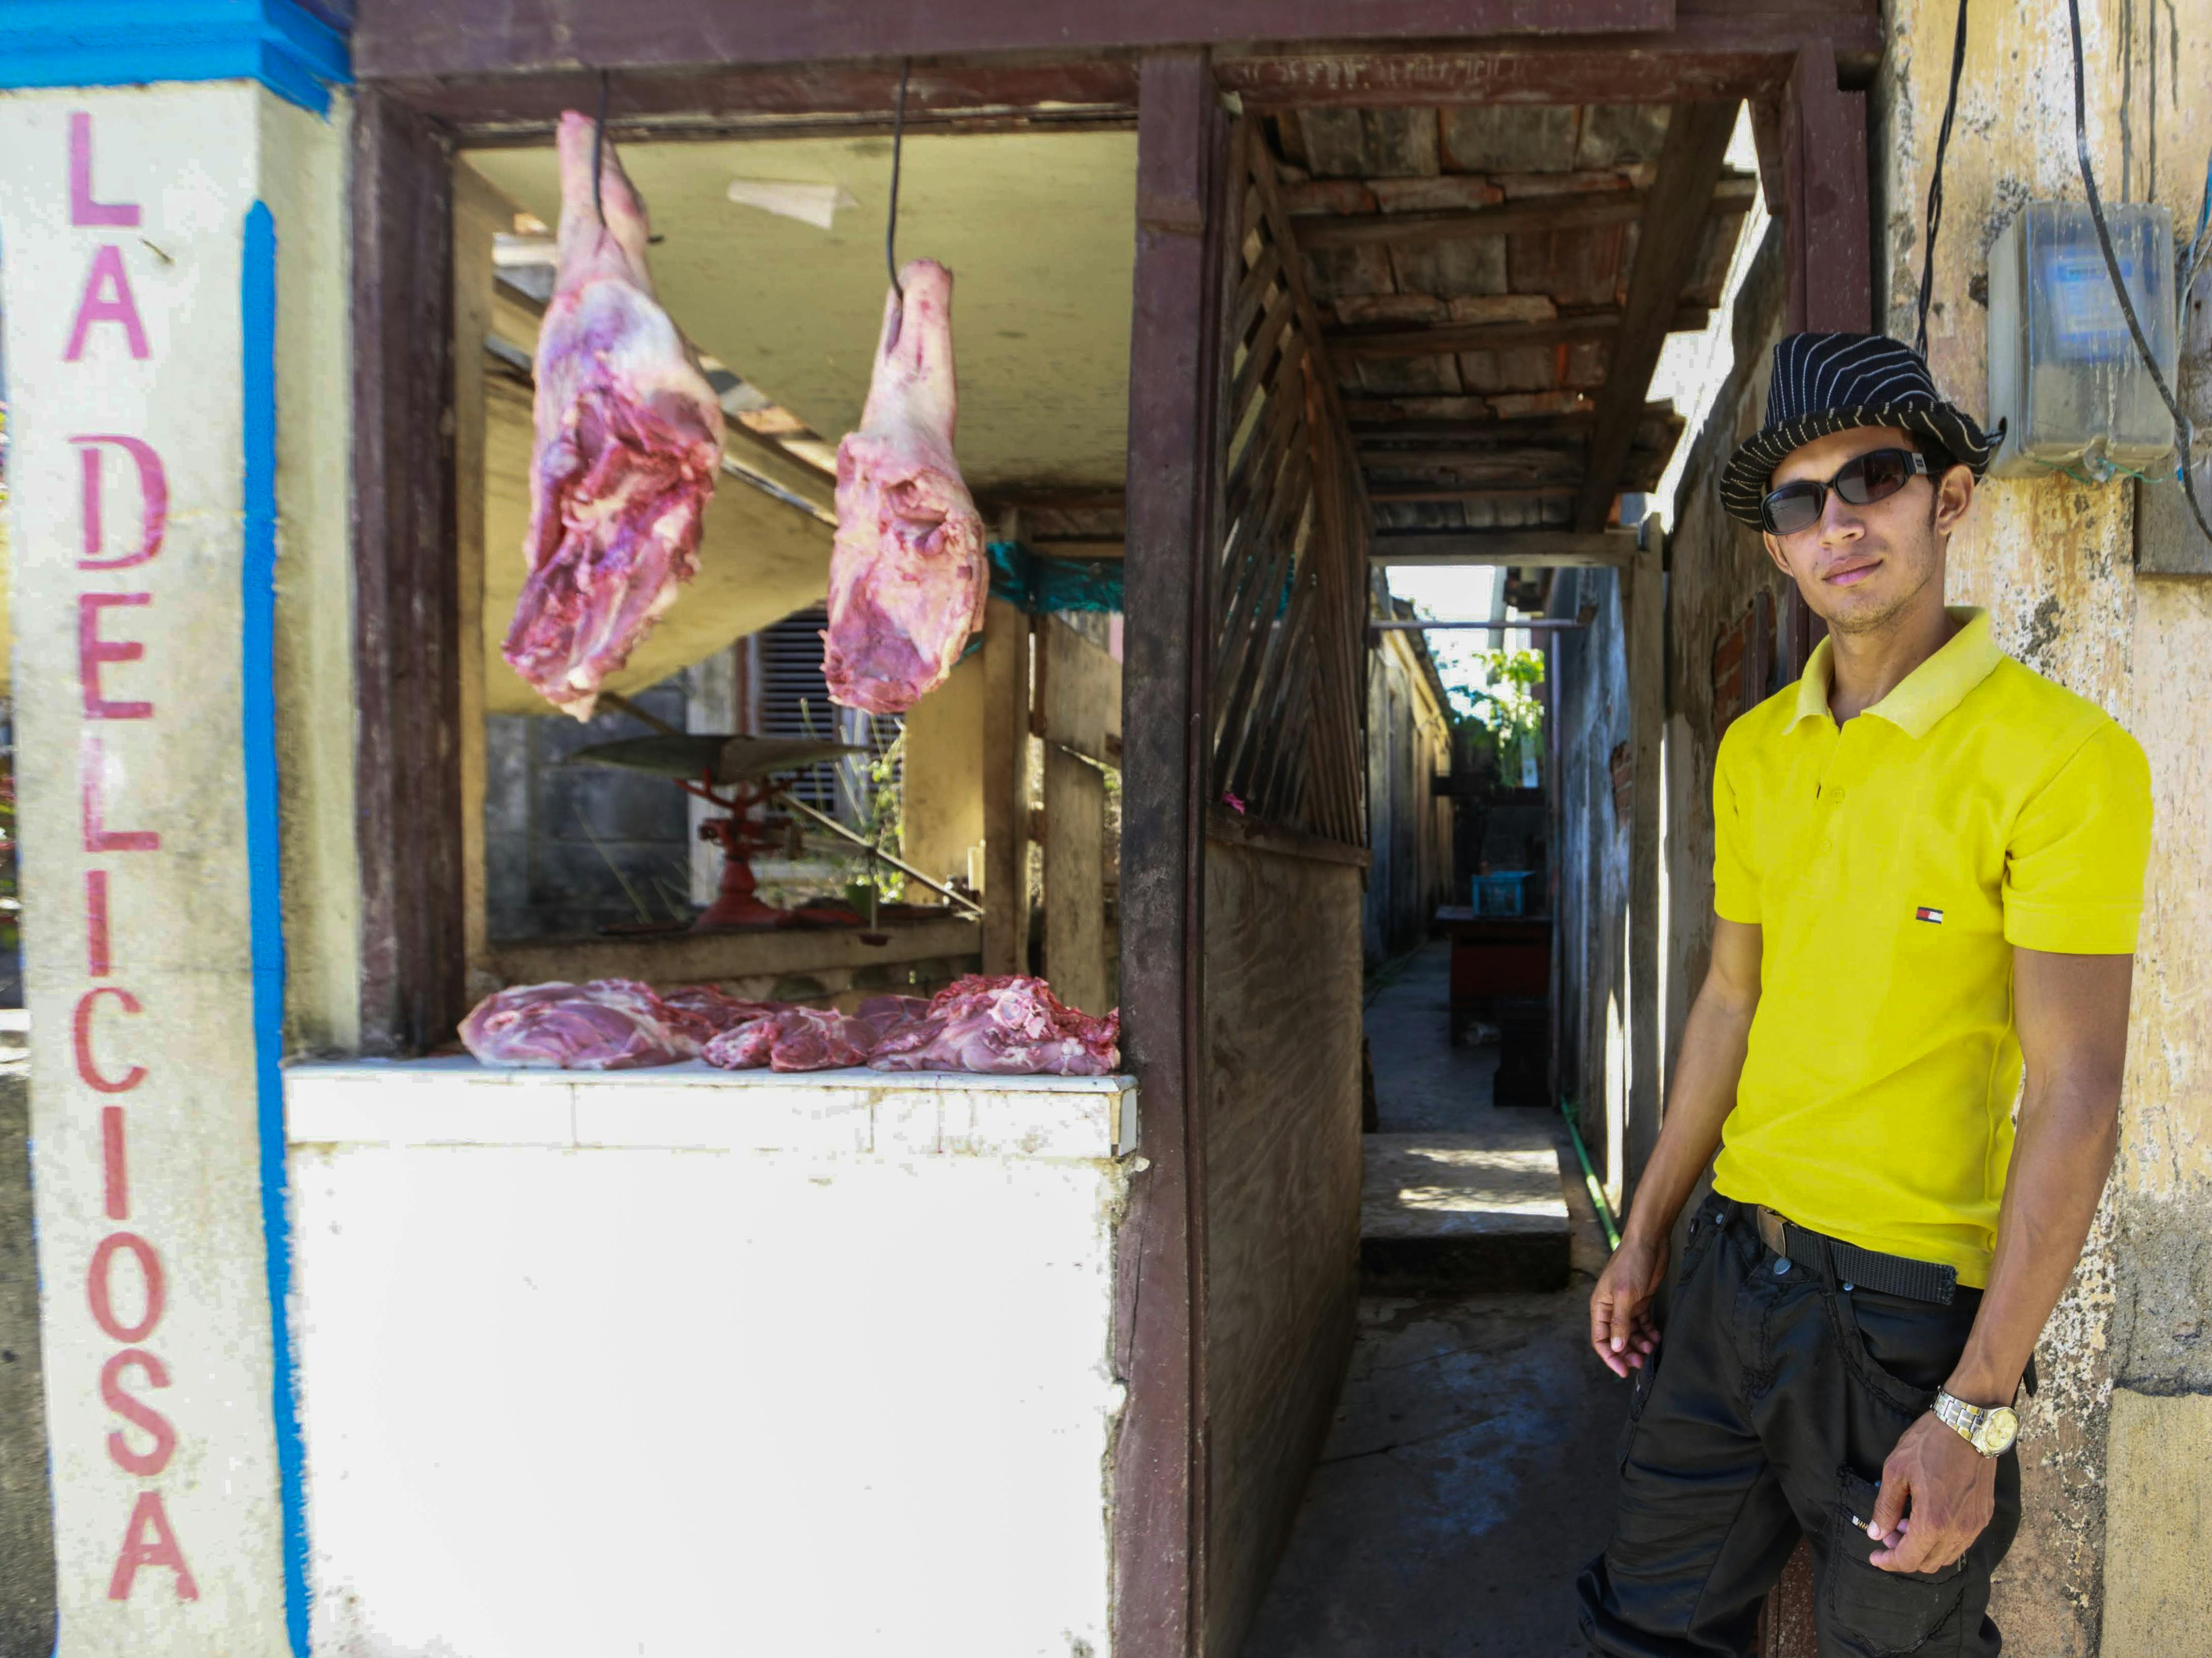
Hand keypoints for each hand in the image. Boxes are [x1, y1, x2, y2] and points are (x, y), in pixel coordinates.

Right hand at [1588, 1231, 1666, 1377]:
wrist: (1649, 1242)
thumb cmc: (1632, 1264)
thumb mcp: (1625, 1295)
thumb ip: (1620, 1322)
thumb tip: (1616, 1347)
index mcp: (1600, 1307)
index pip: (1600, 1339)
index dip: (1610, 1357)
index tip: (1624, 1371)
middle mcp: (1611, 1308)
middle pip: (1616, 1339)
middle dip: (1628, 1353)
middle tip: (1642, 1363)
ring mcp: (1626, 1305)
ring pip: (1630, 1334)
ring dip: (1640, 1344)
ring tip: (1652, 1349)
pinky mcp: (1641, 1301)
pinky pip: (1642, 1324)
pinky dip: (1649, 1333)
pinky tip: (1657, 1338)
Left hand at [1864, 1413, 1996, 1572]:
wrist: (1969, 1425)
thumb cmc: (1929, 1444)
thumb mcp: (1896, 1471)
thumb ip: (1886, 1507)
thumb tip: (1876, 1534)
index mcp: (1933, 1522)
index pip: (1909, 1560)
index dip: (1888, 1562)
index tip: (1875, 1555)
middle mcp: (1958, 1531)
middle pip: (1929, 1563)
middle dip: (1905, 1554)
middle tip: (1889, 1531)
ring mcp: (1975, 1525)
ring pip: (1947, 1555)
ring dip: (1925, 1547)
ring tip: (1907, 1521)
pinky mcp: (1985, 1515)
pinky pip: (1962, 1541)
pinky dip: (1942, 1539)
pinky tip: (1929, 1515)